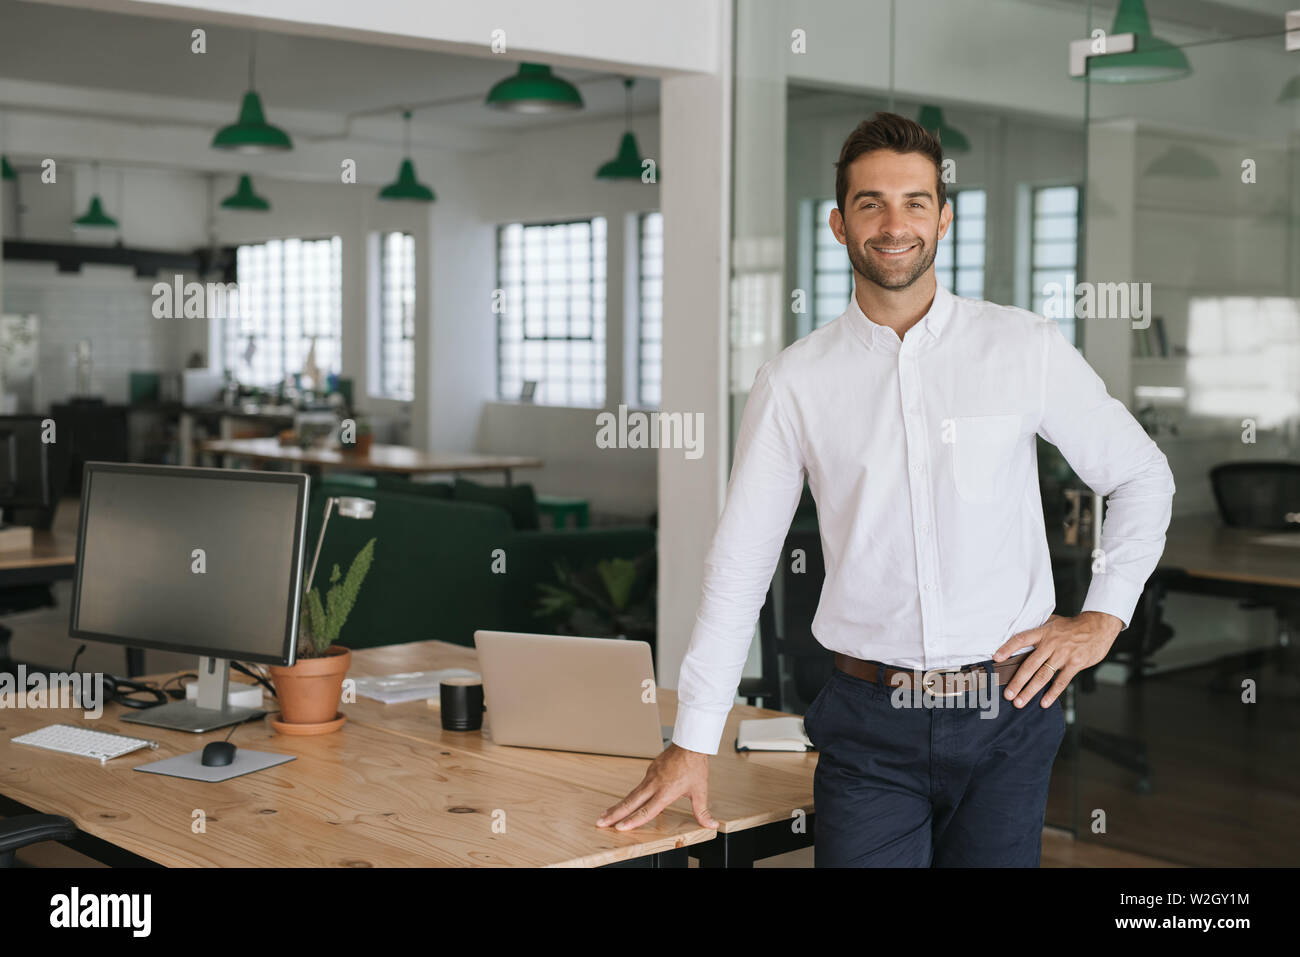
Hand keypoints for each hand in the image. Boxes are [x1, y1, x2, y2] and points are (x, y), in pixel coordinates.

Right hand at [595, 743, 718, 831]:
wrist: (690, 744)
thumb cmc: (694, 766)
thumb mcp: (700, 791)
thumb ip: (702, 811)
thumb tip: (711, 825)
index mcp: (665, 791)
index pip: (646, 810)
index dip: (633, 820)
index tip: (620, 827)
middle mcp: (654, 784)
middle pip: (630, 802)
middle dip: (614, 814)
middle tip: (601, 822)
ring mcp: (650, 777)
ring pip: (631, 794)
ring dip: (618, 806)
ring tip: (606, 815)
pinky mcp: (650, 771)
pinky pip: (638, 787)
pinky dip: (629, 796)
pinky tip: (626, 802)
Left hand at [992, 611, 1123, 708]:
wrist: (1098, 627)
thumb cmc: (1072, 626)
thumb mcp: (1053, 622)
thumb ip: (1038, 630)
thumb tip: (1019, 634)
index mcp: (1043, 632)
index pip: (1021, 639)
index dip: (1008, 648)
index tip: (996, 658)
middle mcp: (1051, 644)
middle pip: (1030, 665)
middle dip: (1017, 681)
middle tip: (1007, 694)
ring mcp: (1063, 655)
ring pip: (1043, 676)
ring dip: (1030, 691)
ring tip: (1020, 702)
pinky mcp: (1075, 664)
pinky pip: (1061, 682)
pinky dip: (1052, 694)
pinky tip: (1044, 702)